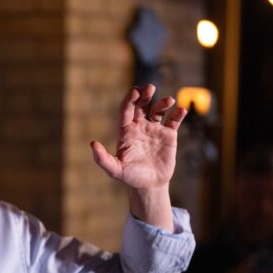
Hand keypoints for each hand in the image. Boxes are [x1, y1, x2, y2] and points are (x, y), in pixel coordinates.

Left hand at [89, 84, 187, 229]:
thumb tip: (92, 144)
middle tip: (150, 87)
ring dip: (162, 103)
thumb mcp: (115, 169)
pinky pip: (173, 120)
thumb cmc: (130, 177)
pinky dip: (178, 114)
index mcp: (125, 131)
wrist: (149, 185)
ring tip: (169, 101)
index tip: (135, 91)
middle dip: (145, 95)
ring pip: (158, 110)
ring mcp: (154, 129)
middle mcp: (139, 127)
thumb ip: (102, 158)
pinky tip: (181, 110)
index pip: (126, 111)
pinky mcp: (168, 135)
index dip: (130, 100)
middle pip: (142, 106)